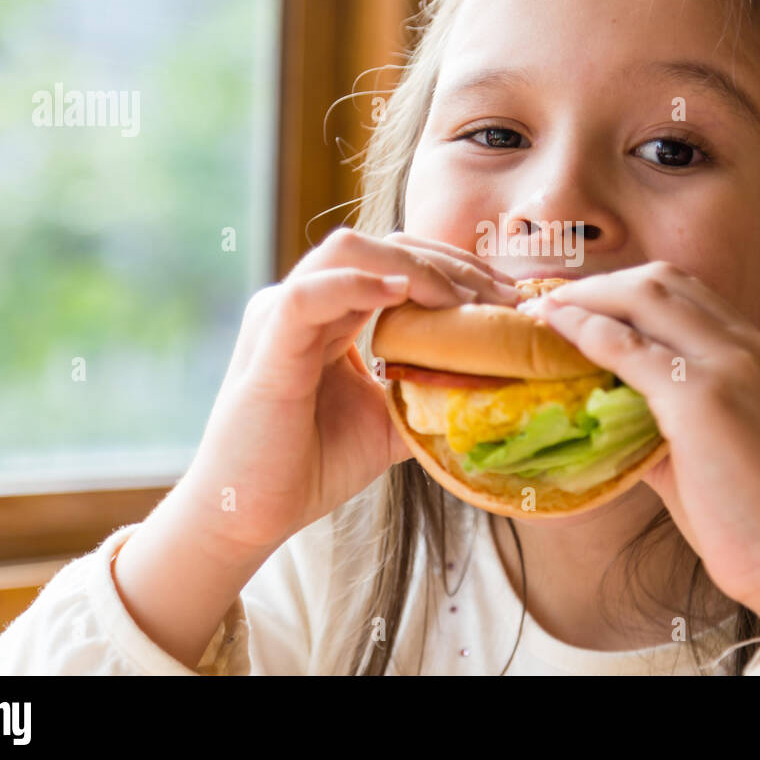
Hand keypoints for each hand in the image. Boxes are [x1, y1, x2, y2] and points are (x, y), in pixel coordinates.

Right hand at [181, 229, 522, 554]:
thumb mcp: (390, 422)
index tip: (509, 297)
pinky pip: (308, 295)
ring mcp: (281, 317)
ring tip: (461, 300)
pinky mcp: (268, 348)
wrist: (250, 514)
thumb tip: (497, 386)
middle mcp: (304, 301)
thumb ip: (430, 393)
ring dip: (414, 266)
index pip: (397, 259)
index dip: (456, 267)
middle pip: (382, 244)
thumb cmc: (311, 464)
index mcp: (331, 311)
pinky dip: (357, 284)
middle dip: (449, 262)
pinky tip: (401, 292)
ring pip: (347, 251)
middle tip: (502, 297)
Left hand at [523, 262, 759, 638]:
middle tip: (553, 300)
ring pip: (645, 297)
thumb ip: (663, 419)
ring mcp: (729, 366)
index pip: (687, 293)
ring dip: (587, 298)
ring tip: (544, 311)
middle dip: (601, 283)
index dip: (628, 289)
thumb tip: (606, 411)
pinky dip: (587, 332)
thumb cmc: (753, 521)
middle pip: (664, 281)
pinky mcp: (702, 398)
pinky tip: (557, 333)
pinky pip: (630, 348)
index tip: (583, 301)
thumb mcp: (711, 449)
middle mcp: (749, 348)